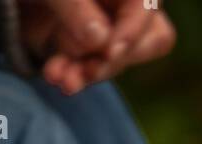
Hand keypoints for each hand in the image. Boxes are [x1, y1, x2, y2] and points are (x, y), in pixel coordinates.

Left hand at [21, 0, 175, 94]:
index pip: (148, 6)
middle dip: (114, 60)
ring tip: (59, 78)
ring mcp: (108, 27)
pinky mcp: (89, 50)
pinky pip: (92, 70)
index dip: (133, 31)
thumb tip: (100, 41)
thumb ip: (75, 5)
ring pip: (118, 61)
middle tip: (88, 71)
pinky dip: (73, 75)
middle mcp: (123, 4)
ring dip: (89, 74)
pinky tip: (54, 75)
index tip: (108, 51)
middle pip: (148, 40)